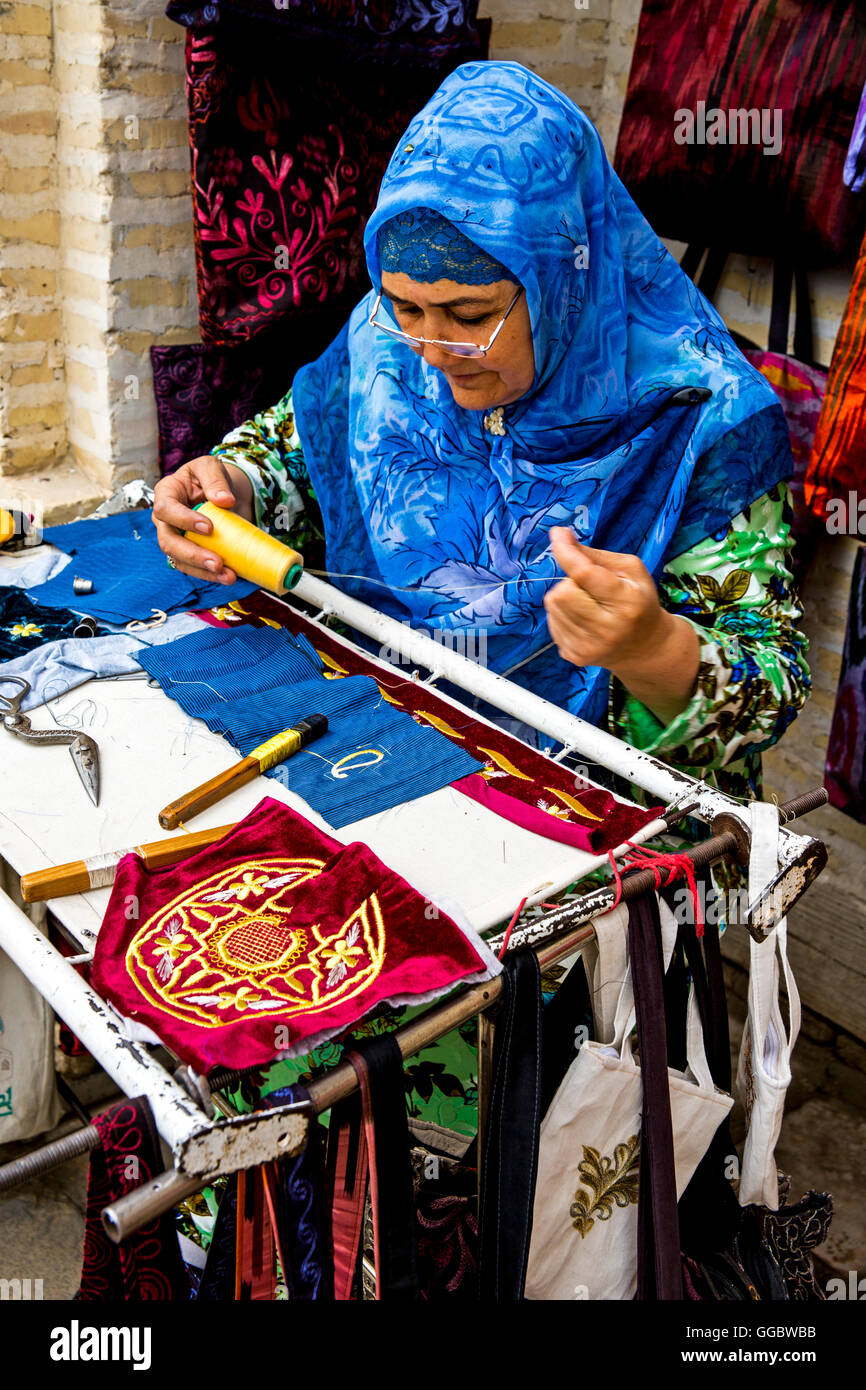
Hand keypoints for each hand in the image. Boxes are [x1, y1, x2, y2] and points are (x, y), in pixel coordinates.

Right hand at [152, 456, 253, 584]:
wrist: (220, 493)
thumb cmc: (210, 477)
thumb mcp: (211, 467)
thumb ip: (215, 480)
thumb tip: (225, 500)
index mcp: (166, 493)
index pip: (166, 509)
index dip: (184, 520)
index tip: (209, 527)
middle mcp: (165, 519)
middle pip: (168, 542)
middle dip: (193, 555)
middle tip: (217, 563)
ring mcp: (174, 538)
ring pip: (179, 560)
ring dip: (203, 571)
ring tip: (228, 576)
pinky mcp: (187, 553)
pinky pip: (193, 568)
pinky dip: (210, 575)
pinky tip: (229, 576)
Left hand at [544, 527, 700, 724]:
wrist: (646, 648)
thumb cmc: (638, 601)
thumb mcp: (630, 571)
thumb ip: (594, 555)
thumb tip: (560, 536)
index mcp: (626, 602)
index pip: (585, 574)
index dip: (566, 552)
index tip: (557, 534)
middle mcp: (607, 628)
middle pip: (561, 593)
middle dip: (569, 581)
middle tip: (587, 586)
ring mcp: (589, 646)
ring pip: (553, 606)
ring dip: (565, 598)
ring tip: (587, 603)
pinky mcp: (575, 656)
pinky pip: (552, 622)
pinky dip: (563, 614)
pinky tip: (583, 619)